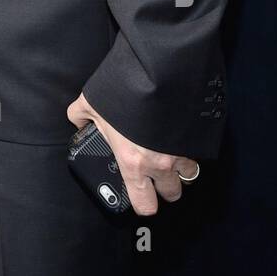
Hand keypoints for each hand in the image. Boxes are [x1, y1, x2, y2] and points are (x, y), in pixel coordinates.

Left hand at [67, 92, 199, 215]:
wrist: (158, 70)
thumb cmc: (123, 91)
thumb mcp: (91, 103)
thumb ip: (80, 117)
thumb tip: (78, 122)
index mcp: (133, 162)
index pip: (144, 204)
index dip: (143, 205)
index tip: (141, 198)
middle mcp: (160, 163)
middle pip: (173, 193)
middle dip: (166, 188)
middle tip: (156, 174)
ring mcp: (182, 150)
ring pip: (189, 173)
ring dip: (181, 168)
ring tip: (169, 153)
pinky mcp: (197, 137)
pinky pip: (198, 152)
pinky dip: (190, 148)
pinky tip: (179, 135)